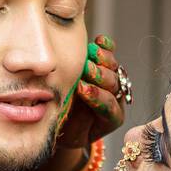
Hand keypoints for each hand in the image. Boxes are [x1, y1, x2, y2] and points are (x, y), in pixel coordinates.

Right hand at [53, 34, 124, 155]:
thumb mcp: (65, 130)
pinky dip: (106, 47)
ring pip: (113, 69)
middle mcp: (113, 98)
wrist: (61, 122)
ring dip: (103, 60)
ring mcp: (110, 82)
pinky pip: (110, 55)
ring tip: (91, 52)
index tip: (81, 90)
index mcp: (110, 119)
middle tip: (86, 69)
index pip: (109, 107)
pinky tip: (99, 41)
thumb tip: (57, 106)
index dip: (97, 98)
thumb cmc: (63, 128)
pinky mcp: (104, 66)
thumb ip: (67, 118)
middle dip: (99, 76)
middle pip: (113, 85)